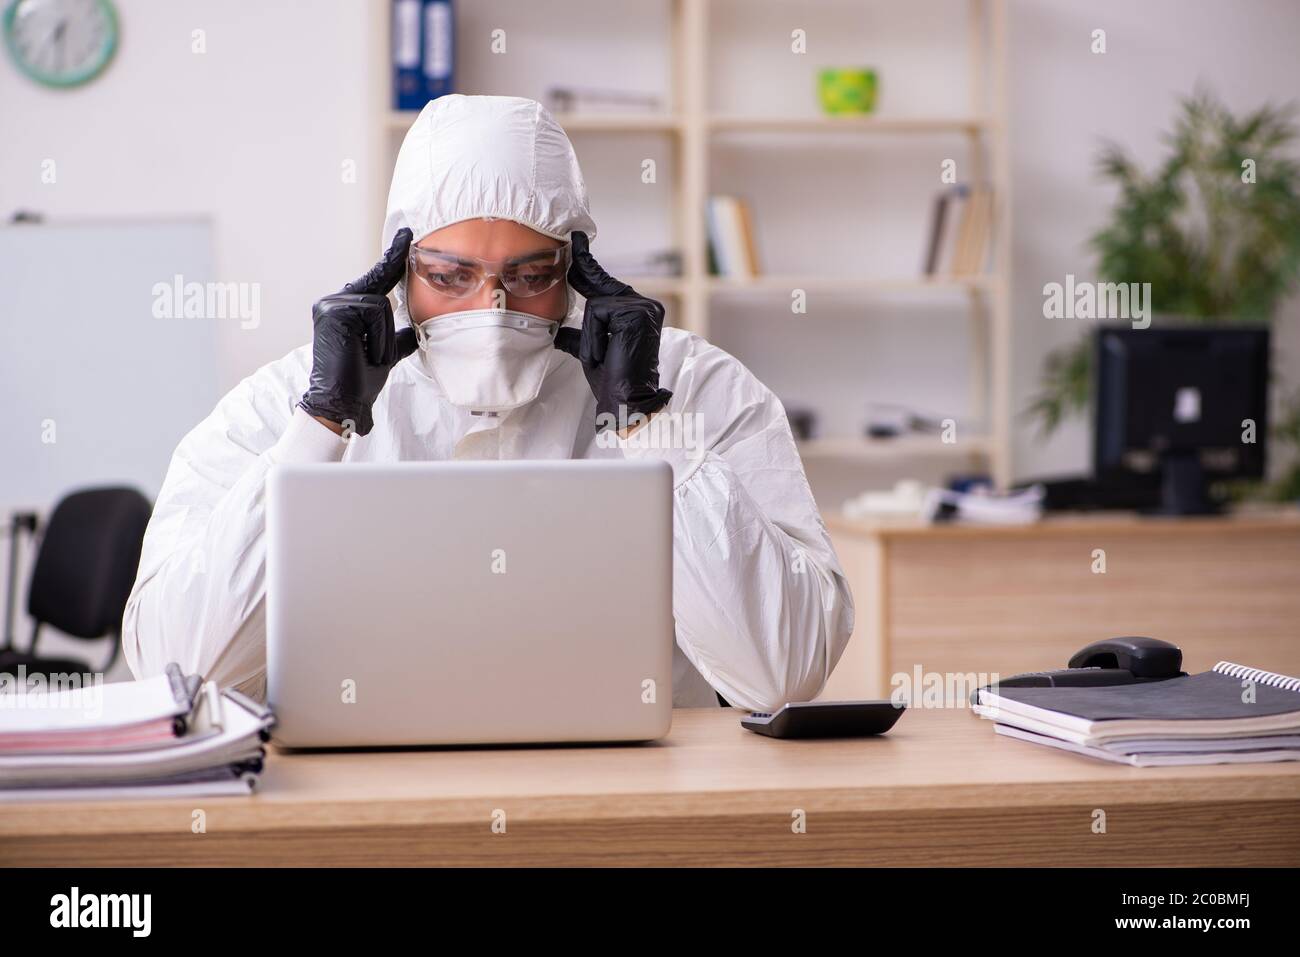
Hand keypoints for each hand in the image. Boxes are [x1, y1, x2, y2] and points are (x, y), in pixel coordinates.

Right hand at [298, 228, 417, 436]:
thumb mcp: (387, 352)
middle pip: (382, 295)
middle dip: (384, 333)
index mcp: (345, 307)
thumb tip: (415, 328)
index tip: (407, 233)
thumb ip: (398, 335)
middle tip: (368, 356)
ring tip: (365, 357)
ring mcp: (331, 304)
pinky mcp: (334, 311)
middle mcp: (334, 300)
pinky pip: (375, 313)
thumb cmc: (360, 379)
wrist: (343, 401)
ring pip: (381, 306)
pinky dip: (377, 339)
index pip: (376, 280)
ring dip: (383, 339)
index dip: (393, 258)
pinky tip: (361, 353)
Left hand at [555, 231, 672, 431]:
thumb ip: (579, 334)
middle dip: (584, 276)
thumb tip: (557, 329)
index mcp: (635, 310)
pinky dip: (594, 337)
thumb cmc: (613, 380)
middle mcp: (644, 305)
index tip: (577, 242)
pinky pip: (598, 314)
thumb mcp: (590, 351)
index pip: (605, 284)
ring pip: (596, 305)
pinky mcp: (636, 313)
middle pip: (600, 287)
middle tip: (575, 245)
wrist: (628, 403)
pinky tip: (605, 353)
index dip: (588, 265)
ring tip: (602, 357)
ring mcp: (643, 307)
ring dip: (590, 336)